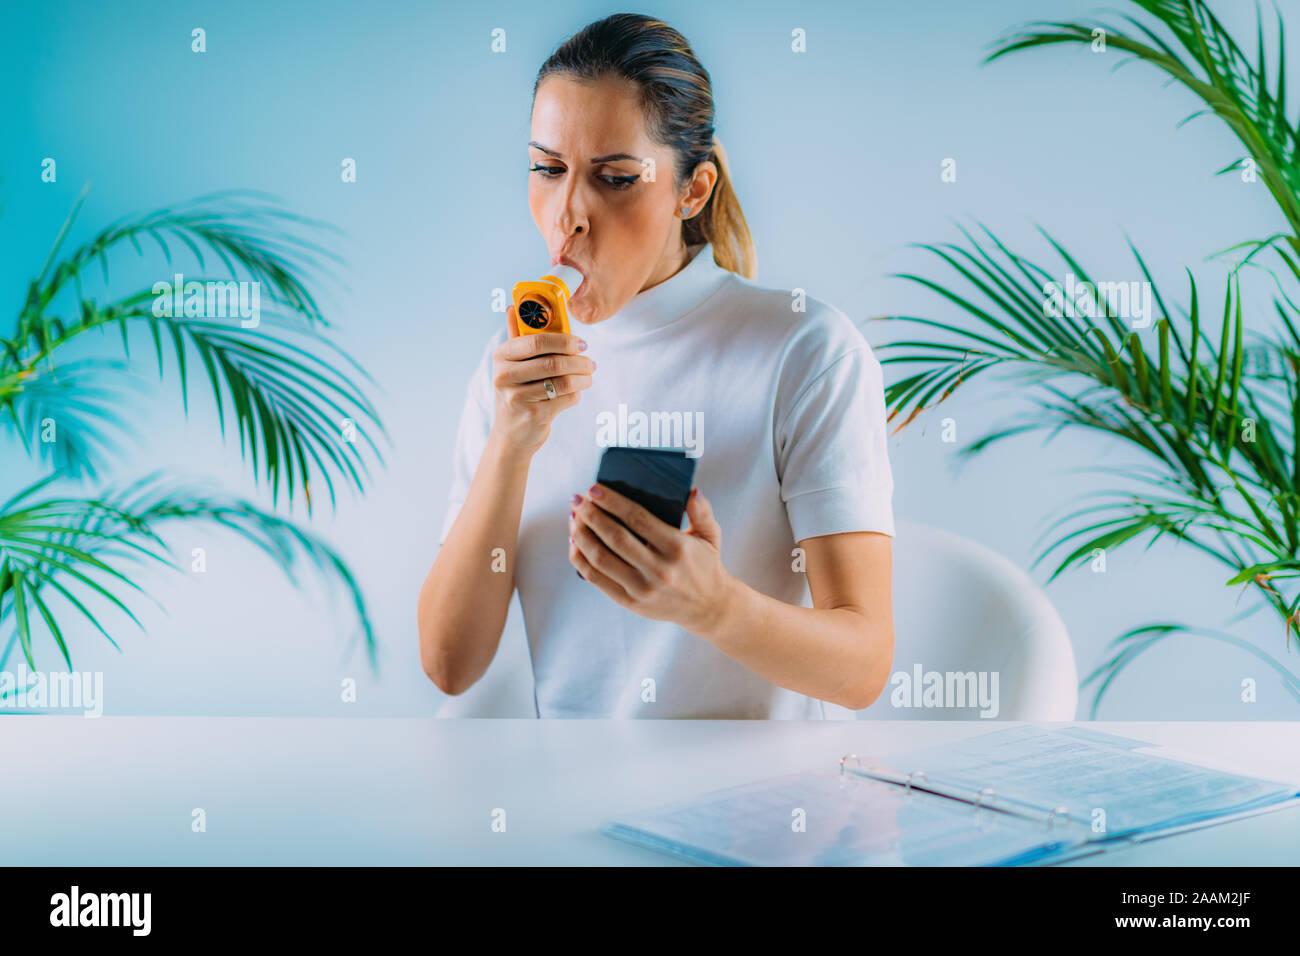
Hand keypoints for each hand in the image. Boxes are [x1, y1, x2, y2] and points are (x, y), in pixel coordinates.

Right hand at [490, 305, 594, 456]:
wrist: (511, 435)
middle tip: (591, 362)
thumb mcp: (512, 364)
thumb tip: (512, 306)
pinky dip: (576, 395)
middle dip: (579, 361)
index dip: (564, 340)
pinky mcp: (534, 415)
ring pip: (564, 382)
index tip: (581, 343)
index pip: (537, 340)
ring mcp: (518, 398)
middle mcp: (505, 376)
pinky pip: (566, 399)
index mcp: (501, 356)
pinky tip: (575, 393)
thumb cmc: (517, 391)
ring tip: (588, 377)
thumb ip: (516, 336)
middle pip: (554, 362)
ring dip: (583, 378)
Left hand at [568, 482, 732, 635]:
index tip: (594, 489)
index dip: (612, 502)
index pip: (638, 519)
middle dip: (591, 515)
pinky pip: (596, 578)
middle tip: (578, 499)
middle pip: (614, 537)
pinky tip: (576, 542)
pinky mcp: (630, 602)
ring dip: (581, 535)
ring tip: (574, 518)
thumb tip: (691, 491)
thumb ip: (702, 511)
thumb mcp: (710, 535)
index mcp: (677, 548)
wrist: (706, 607)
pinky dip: (581, 559)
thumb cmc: (705, 565)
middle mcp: (658, 570)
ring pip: (600, 558)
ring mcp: (642, 589)